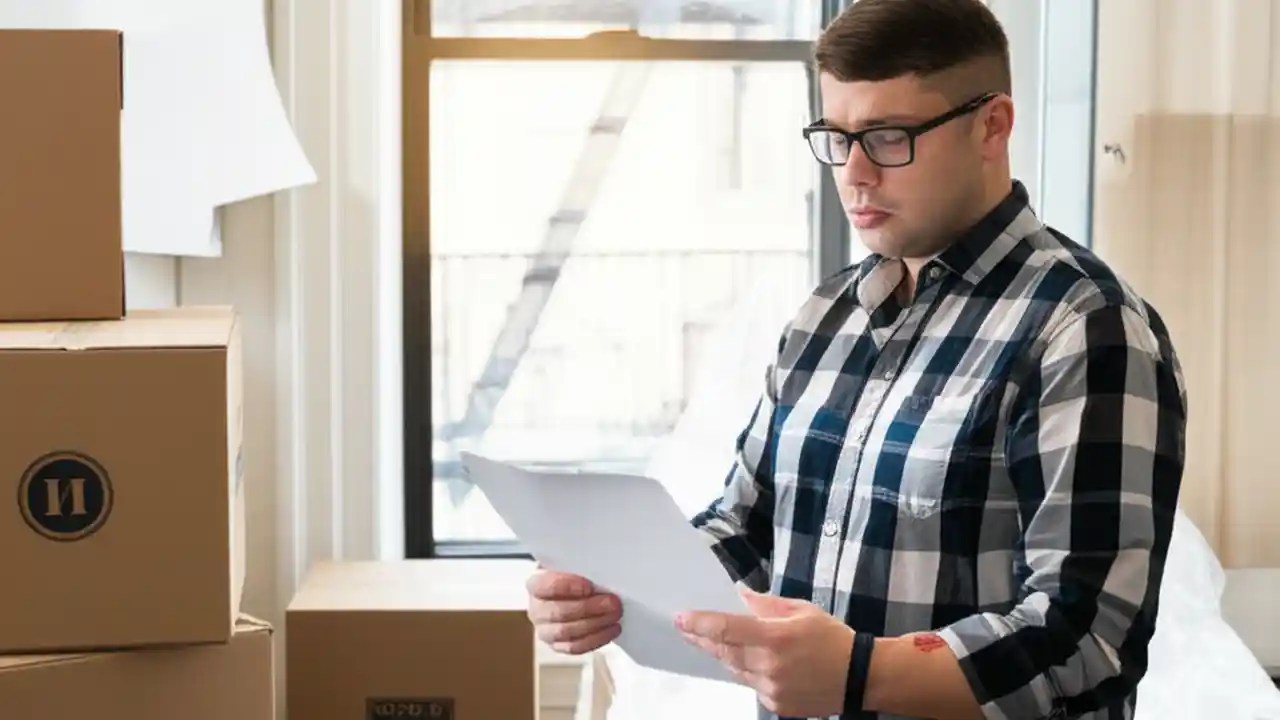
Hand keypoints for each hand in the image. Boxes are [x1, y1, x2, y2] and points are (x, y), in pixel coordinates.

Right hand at [526, 567, 621, 653]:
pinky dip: (596, 639)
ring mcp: (545, 630)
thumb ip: (582, 569)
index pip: (545, 586)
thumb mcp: (574, 566)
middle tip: (612, 603)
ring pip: (566, 632)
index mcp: (536, 584)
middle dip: (588, 608)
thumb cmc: (573, 576)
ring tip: (615, 615)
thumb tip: (601, 575)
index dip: (566, 586)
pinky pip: (575, 647)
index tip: (589, 586)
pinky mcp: (558, 645)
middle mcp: (536, 609)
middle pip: (558, 612)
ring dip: (595, 624)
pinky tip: (612, 629)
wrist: (571, 591)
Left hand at [676, 587, 854, 717]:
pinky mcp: (776, 705)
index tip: (681, 618)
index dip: (699, 623)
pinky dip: (745, 672)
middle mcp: (768, 665)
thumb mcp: (802, 610)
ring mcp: (771, 688)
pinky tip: (746, 661)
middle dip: (703, 639)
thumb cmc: (832, 638)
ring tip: (710, 642)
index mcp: (774, 637)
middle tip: (686, 628)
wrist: (859, 677)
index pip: (726, 628)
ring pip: (735, 670)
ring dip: (723, 655)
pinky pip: (751, 685)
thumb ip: (768, 605)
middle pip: (724, 651)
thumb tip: (742, 596)